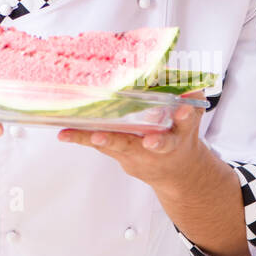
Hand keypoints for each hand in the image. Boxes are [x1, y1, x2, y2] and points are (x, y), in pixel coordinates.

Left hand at [56, 90, 207, 190]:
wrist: (177, 174)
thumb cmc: (181, 139)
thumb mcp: (191, 121)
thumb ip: (190, 102)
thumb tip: (191, 81)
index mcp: (180, 135)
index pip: (184, 124)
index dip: (184, 117)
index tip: (183, 111)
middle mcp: (158, 148)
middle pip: (150, 144)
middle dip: (137, 141)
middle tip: (129, 139)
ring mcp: (137, 154)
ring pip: (117, 145)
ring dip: (99, 139)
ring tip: (82, 134)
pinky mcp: (120, 156)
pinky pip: (100, 145)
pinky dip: (83, 138)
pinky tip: (64, 133)